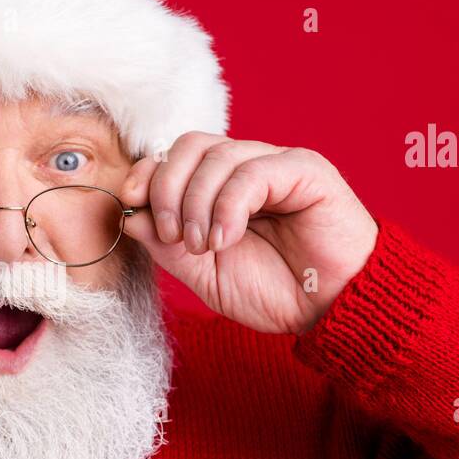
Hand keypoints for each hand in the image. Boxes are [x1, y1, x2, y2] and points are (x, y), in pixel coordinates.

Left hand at [119, 133, 378, 333]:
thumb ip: (166, 244)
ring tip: (204, 246)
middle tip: (172, 236)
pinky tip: (226, 239)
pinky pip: (253, 172)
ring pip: (218, 156)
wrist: (329, 312)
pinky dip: (228, 206)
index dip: (147, 173)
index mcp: (221, 188)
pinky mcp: (306, 172)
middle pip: (190, 146)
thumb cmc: (274, 293)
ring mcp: (277, 165)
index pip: (174, 157)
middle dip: (167, 188)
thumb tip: (129, 214)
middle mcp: (247, 169)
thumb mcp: (203, 274)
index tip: (130, 202)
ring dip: (197, 204)